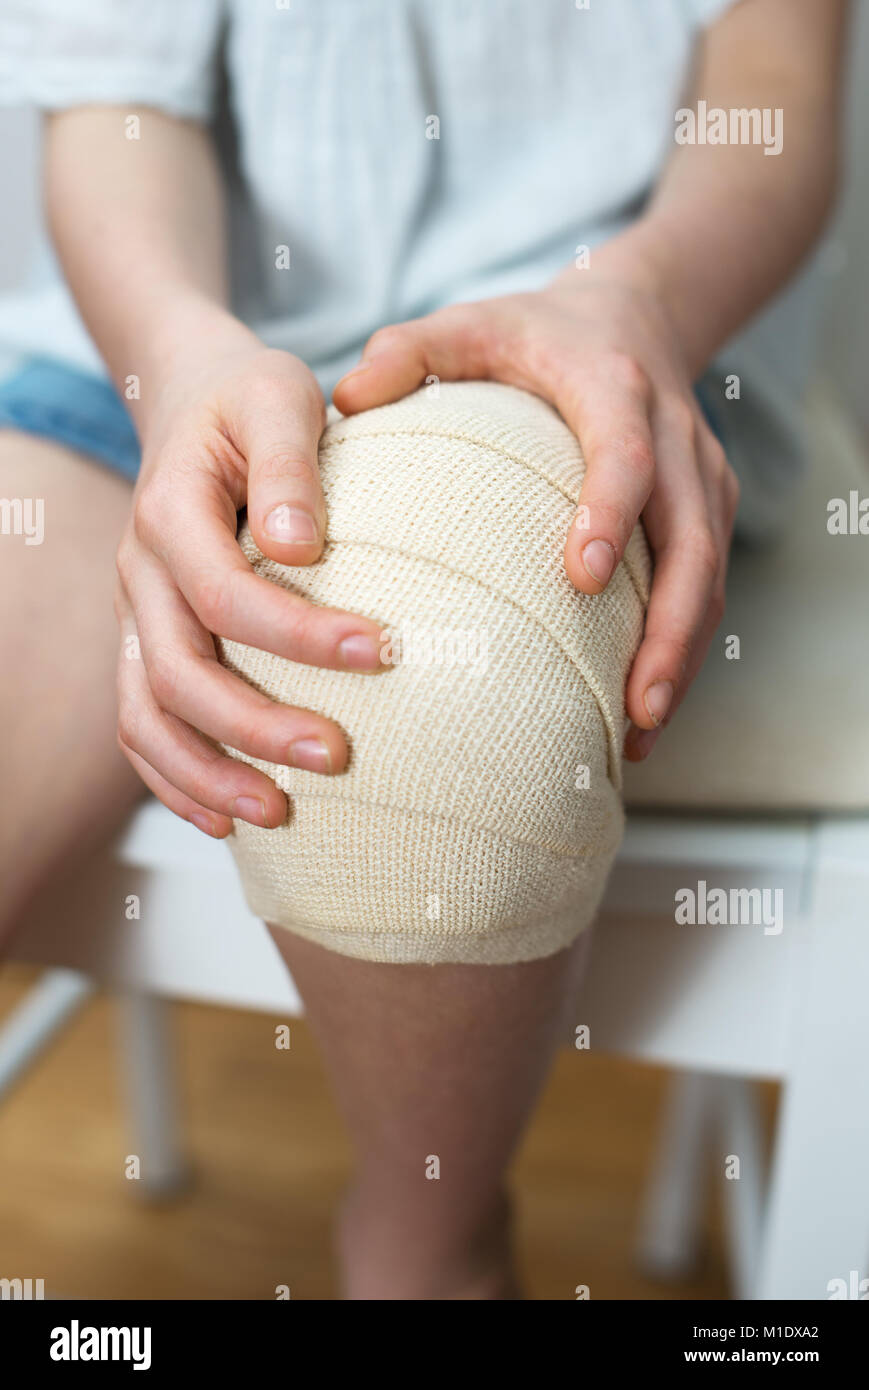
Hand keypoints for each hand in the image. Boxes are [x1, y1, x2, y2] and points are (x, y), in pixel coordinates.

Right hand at [115, 320, 385, 836]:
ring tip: (278, 813)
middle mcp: (140, 572)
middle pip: (179, 673)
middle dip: (255, 725)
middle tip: (337, 757)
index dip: (301, 635)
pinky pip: (140, 724)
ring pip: (146, 715)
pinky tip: (229, 818)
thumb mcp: (279, 397)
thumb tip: (304, 547)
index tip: (387, 652)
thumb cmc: (251, 399)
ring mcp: (137, 614)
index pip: (227, 594)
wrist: (193, 400)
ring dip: (207, 772)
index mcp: (171, 512)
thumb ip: (291, 462)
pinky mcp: (148, 640)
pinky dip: (175, 778)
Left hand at [333, 247, 738, 759]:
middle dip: (670, 626)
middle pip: (693, 541)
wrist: (634, 317)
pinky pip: (708, 587)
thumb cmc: (532, 334)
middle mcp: (675, 435)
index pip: (625, 453)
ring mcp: (704, 478)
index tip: (585, 578)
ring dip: (681, 656)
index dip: (611, 513)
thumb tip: (343, 402)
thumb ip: (406, 352)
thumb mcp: (467, 322)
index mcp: (613, 387)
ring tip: (641, 730)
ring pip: (710, 577)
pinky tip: (642, 712)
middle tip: (635, 704)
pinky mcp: (711, 509)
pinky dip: (682, 650)